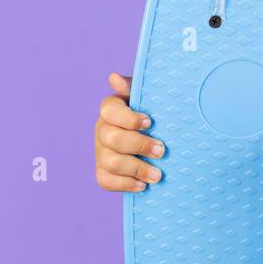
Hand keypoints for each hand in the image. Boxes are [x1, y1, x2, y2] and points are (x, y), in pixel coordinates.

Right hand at [93, 72, 165, 191]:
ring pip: (110, 162)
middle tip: (162, 150)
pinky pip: (105, 181)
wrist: (159, 138)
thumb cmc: (155, 113)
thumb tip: (114, 78)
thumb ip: (135, 87)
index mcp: (111, 109)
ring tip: (158, 175)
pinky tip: (142, 185)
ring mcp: (101, 152)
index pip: (109, 111)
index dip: (128, 118)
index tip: (150, 122)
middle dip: (138, 146)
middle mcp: (102, 130)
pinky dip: (125, 184)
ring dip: (136, 169)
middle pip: (111, 139)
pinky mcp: (103, 171)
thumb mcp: (149, 98)